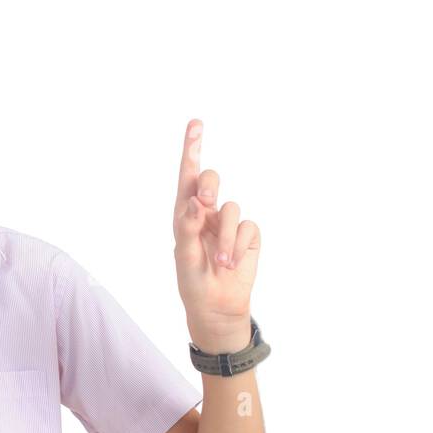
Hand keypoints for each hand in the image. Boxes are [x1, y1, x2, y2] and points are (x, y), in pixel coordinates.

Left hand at [173, 119, 260, 351]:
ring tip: (220, 263)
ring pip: (231, 209)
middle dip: (208, 185)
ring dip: (225, 239)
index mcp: (183, 215)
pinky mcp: (248, 235)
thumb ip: (187, 228)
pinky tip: (233, 264)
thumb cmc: (193, 283)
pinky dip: (239, 246)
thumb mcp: (184, 258)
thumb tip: (195, 201)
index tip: (195, 124)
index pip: (186, 177)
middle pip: (209, 181)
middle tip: (204, 199)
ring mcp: (227, 223)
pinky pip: (248, 227)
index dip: (192, 149)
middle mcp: (205, 213)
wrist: (217, 308)